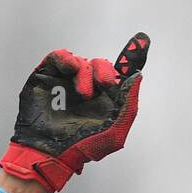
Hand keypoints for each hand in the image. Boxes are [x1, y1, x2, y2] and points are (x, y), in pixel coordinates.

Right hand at [0, 33, 150, 192]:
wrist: (48, 153)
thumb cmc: (82, 148)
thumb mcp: (114, 133)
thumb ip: (128, 105)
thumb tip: (137, 76)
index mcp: (107, 100)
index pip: (121, 73)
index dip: (133, 55)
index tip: (143, 40)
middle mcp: (88, 88)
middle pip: (102, 65)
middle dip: (105, 70)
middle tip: (105, 84)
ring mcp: (67, 81)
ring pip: (82, 62)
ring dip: (86, 72)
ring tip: (83, 93)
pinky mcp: (48, 75)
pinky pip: (60, 57)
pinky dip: (66, 58)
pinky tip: (70, 68)